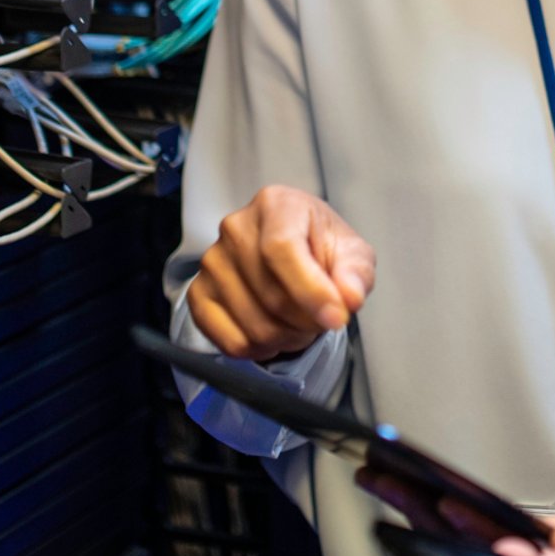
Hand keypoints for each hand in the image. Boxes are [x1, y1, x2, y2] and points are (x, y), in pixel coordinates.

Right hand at [187, 185, 374, 359]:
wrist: (294, 251)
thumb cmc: (321, 247)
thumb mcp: (351, 252)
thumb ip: (355, 272)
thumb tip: (350, 298)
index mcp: (276, 204)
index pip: (282, 248)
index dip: (310, 290)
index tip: (337, 317)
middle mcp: (236, 228)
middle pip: (270, 294)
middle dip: (307, 321)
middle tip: (325, 320)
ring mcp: (212, 263)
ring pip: (253, 325)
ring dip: (288, 338)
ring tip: (302, 324)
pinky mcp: (199, 294)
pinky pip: (231, 343)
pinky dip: (261, 350)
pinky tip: (277, 333)